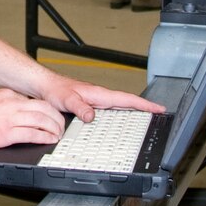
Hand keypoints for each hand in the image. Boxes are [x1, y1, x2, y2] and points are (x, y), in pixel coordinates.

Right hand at [0, 88, 66, 148]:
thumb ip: (3, 106)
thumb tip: (14, 115)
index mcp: (7, 95)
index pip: (35, 100)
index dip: (48, 110)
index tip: (52, 117)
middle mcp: (11, 103)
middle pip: (45, 107)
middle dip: (57, 118)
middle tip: (61, 126)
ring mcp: (9, 117)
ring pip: (42, 120)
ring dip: (54, 128)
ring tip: (58, 135)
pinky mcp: (5, 133)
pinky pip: (32, 134)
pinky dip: (44, 137)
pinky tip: (49, 140)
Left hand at [38, 76, 165, 124]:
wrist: (45, 86)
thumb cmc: (55, 90)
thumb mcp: (67, 100)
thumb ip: (80, 108)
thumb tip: (92, 117)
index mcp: (99, 94)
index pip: (127, 99)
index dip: (144, 104)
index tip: (159, 108)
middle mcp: (100, 96)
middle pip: (128, 102)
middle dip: (145, 107)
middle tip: (160, 113)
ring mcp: (97, 100)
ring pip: (121, 105)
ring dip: (135, 109)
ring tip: (147, 117)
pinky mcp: (91, 104)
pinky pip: (111, 109)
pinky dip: (121, 112)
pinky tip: (122, 120)